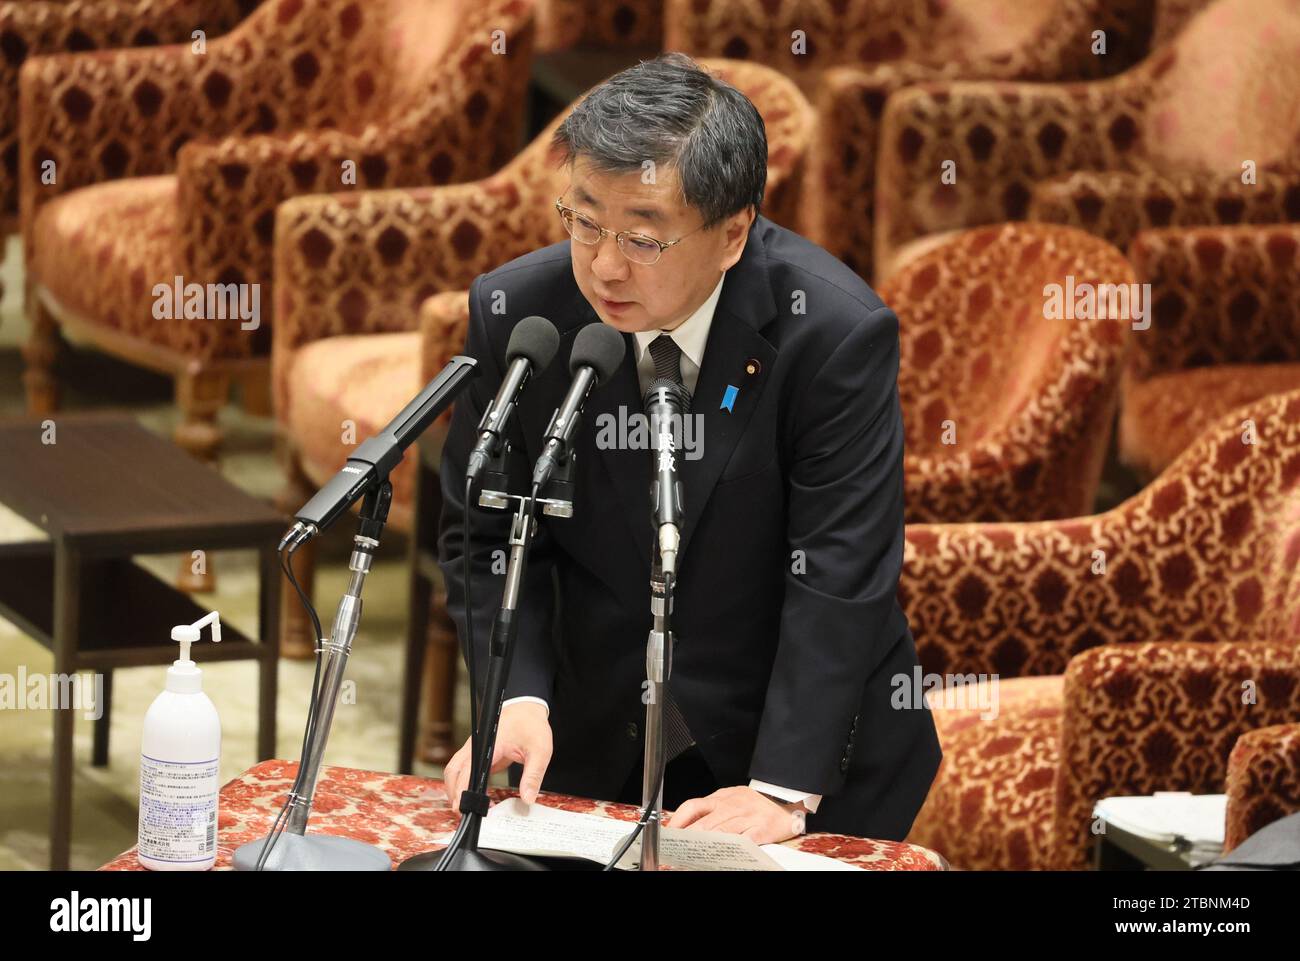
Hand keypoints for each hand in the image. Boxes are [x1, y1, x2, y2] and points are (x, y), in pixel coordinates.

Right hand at [441, 701, 551, 812]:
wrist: (527, 708)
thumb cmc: (532, 725)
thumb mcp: (540, 751)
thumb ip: (534, 775)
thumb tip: (528, 798)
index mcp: (490, 743)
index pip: (468, 768)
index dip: (462, 789)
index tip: (462, 807)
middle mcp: (477, 746)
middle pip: (453, 770)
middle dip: (453, 792)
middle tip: (462, 813)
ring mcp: (475, 749)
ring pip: (455, 770)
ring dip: (456, 788)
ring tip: (466, 809)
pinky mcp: (478, 754)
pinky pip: (464, 770)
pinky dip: (464, 784)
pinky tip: (473, 798)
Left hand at [666, 786, 807, 843]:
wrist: (787, 801)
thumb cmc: (756, 803)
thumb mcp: (731, 799)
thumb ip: (711, 809)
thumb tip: (687, 823)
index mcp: (721, 797)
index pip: (693, 806)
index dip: (678, 820)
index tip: (669, 834)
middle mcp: (732, 806)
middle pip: (704, 823)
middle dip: (688, 838)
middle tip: (678, 851)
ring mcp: (747, 817)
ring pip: (721, 832)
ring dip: (705, 846)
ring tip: (693, 857)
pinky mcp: (762, 828)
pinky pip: (744, 841)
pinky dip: (732, 849)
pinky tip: (722, 857)